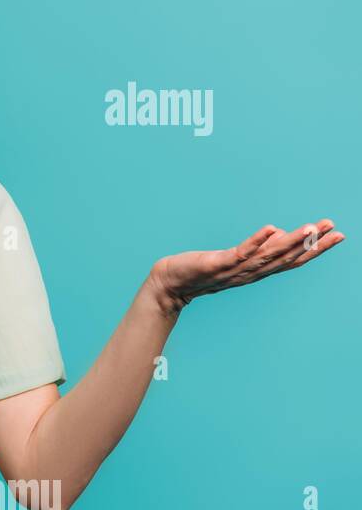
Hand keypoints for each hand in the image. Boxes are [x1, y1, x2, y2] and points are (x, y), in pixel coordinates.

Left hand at [148, 219, 344, 314]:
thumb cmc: (204, 268)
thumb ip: (258, 249)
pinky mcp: (217, 264)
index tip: (338, 234)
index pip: (292, 260)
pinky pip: (239, 253)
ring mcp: (235, 269)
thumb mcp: (236, 258)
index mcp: (257, 271)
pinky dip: (255, 241)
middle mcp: (250, 272)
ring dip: (291, 241)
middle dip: (312, 244)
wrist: (171, 283)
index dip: (316, 249)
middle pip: (287, 258)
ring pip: (268, 255)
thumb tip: (279, 233)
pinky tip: (269, 228)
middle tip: (334, 229)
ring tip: (310, 227)